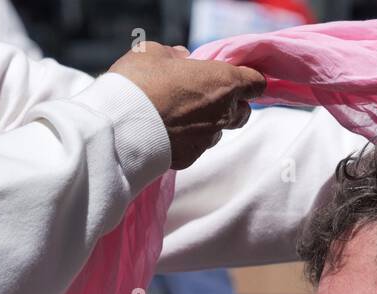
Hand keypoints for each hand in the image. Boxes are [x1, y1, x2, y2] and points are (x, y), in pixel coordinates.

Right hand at [107, 41, 264, 169]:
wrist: (121, 127)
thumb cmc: (139, 82)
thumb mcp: (153, 53)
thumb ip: (174, 56)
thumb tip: (182, 59)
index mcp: (222, 82)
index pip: (255, 82)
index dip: (249, 80)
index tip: (239, 79)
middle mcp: (222, 114)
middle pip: (243, 113)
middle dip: (233, 105)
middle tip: (209, 98)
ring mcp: (207, 139)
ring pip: (217, 132)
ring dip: (208, 124)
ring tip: (181, 117)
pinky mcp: (190, 158)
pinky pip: (196, 147)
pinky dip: (187, 140)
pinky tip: (168, 134)